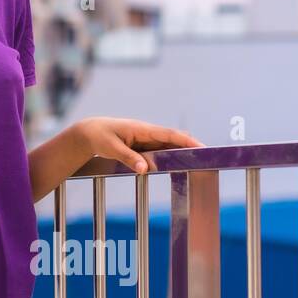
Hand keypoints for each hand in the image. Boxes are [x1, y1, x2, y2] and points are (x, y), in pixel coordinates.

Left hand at [75, 117, 202, 173]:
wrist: (89, 132)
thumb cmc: (99, 137)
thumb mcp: (111, 147)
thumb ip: (128, 157)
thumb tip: (145, 168)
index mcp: (142, 129)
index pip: (169, 134)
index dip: (186, 141)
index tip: (201, 147)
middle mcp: (147, 132)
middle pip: (174, 139)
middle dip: (191, 147)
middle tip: (209, 157)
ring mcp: (146, 139)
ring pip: (169, 145)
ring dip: (183, 152)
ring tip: (199, 162)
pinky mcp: (143, 145)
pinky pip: (160, 150)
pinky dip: (171, 156)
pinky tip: (180, 164)